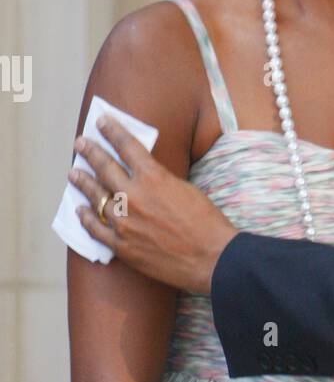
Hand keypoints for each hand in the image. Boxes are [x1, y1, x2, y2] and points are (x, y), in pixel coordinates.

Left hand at [68, 116, 236, 292]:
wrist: (211, 258)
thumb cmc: (206, 223)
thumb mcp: (186, 189)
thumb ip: (160, 180)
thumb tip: (144, 176)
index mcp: (153, 178)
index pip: (127, 146)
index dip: (112, 132)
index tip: (101, 122)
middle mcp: (133, 196)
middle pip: (105, 167)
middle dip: (91, 152)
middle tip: (81, 143)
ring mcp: (124, 222)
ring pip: (95, 197)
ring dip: (83, 183)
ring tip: (74, 173)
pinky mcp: (122, 246)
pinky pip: (96, 229)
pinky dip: (86, 218)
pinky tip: (80, 210)